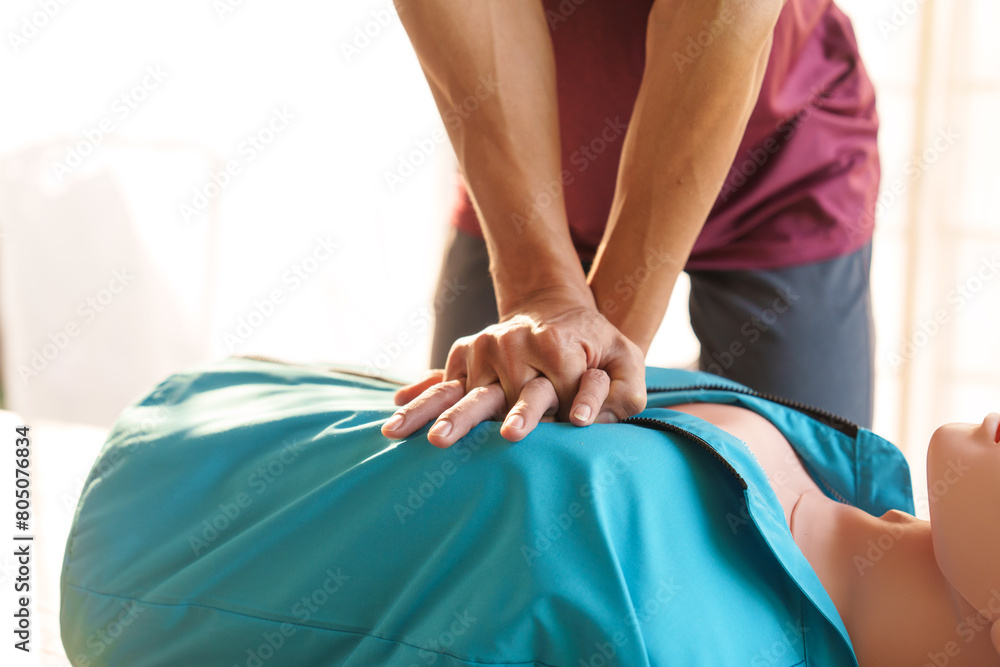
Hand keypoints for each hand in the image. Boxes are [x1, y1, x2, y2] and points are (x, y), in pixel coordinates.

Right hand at [381, 295, 646, 446]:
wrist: (559, 309)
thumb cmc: (599, 347)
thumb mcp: (626, 361)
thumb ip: (621, 392)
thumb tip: (582, 423)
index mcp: (555, 346)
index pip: (548, 395)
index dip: (543, 418)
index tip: (525, 438)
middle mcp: (514, 345)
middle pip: (491, 393)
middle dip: (466, 417)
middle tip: (441, 441)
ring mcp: (485, 348)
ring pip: (457, 389)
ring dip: (428, 412)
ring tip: (398, 432)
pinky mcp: (466, 352)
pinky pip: (442, 379)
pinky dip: (419, 396)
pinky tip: (394, 413)